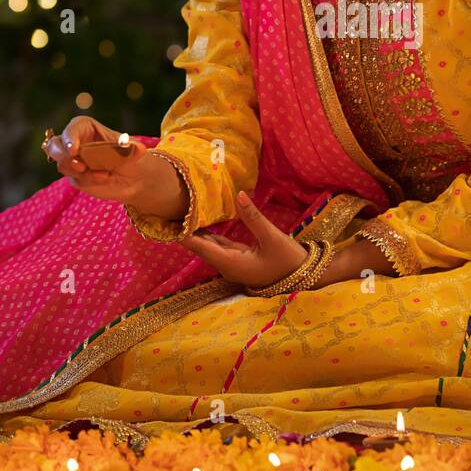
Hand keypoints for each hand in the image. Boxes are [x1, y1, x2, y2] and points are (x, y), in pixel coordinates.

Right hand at [43, 115, 187, 216]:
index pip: (73, 128)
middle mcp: (76, 142)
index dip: (70, 136)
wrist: (133, 178)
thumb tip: (140, 149)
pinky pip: (73, 178)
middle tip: (81, 167)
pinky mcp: (74, 176)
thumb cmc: (131, 157)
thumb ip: (132, 149)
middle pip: (54, 145)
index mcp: (87, 129)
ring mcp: (73, 160)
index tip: (74, 149)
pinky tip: (104, 178)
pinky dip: (87, 180)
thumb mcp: (132, 151)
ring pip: (63, 164)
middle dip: (63, 156)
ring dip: (81, 172)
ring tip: (105, 174)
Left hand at [178, 190, 309, 289]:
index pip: (200, 246)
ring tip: (178, 213)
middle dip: (183, 230)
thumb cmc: (289, 261)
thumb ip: (253, 217)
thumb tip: (238, 194)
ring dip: (194, 231)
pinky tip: (200, 221)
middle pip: (199, 246)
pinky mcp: (239, 258)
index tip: (165, 220)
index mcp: (231, 263)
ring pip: (208, 245)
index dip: (182, 233)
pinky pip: (219, 245)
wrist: (305, 277)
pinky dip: (208, 234)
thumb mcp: (272, 238)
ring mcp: (232, 263)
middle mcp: (227, 265)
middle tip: (166, 210)